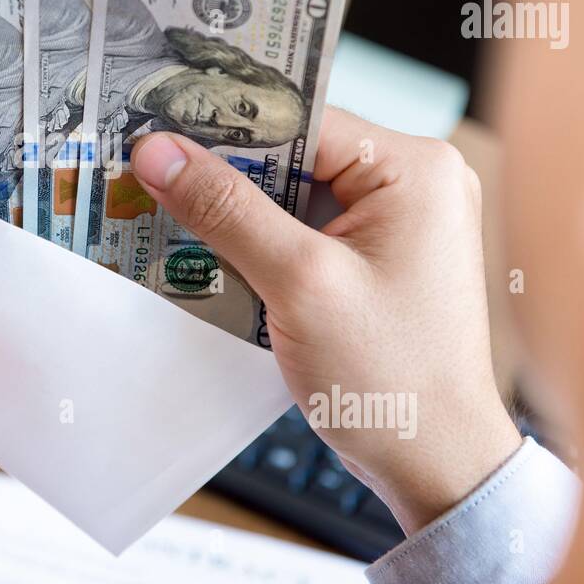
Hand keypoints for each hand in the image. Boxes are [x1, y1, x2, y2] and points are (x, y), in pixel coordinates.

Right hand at [130, 108, 519, 533]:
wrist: (436, 463)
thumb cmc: (391, 376)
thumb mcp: (298, 282)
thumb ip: (225, 209)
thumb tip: (157, 150)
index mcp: (415, 168)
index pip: (300, 120)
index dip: (223, 128)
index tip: (152, 134)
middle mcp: (414, 183)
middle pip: (293, 155)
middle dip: (224, 174)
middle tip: (146, 177)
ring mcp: (397, 224)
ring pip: (291, 196)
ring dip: (235, 214)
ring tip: (165, 218)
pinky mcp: (376, 261)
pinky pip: (304, 232)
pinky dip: (258, 246)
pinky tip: (208, 260)